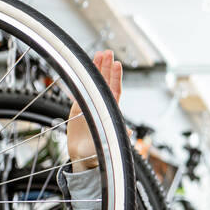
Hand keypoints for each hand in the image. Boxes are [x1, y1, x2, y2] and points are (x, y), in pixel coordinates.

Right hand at [67, 50, 121, 171]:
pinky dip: (84, 77)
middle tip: (108, 52)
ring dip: (98, 68)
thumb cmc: (99, 152)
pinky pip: (83, 88)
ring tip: (100, 53)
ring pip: (95, 83)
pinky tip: (85, 66)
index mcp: (112, 112)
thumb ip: (118, 137)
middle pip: (106, 82)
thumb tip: (130, 131)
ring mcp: (92, 104)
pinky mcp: (79, 106)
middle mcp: (103, 105)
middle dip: (107, 67)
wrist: (84, 157)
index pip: (115, 91)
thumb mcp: (110, 145)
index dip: (116, 78)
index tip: (117, 64)